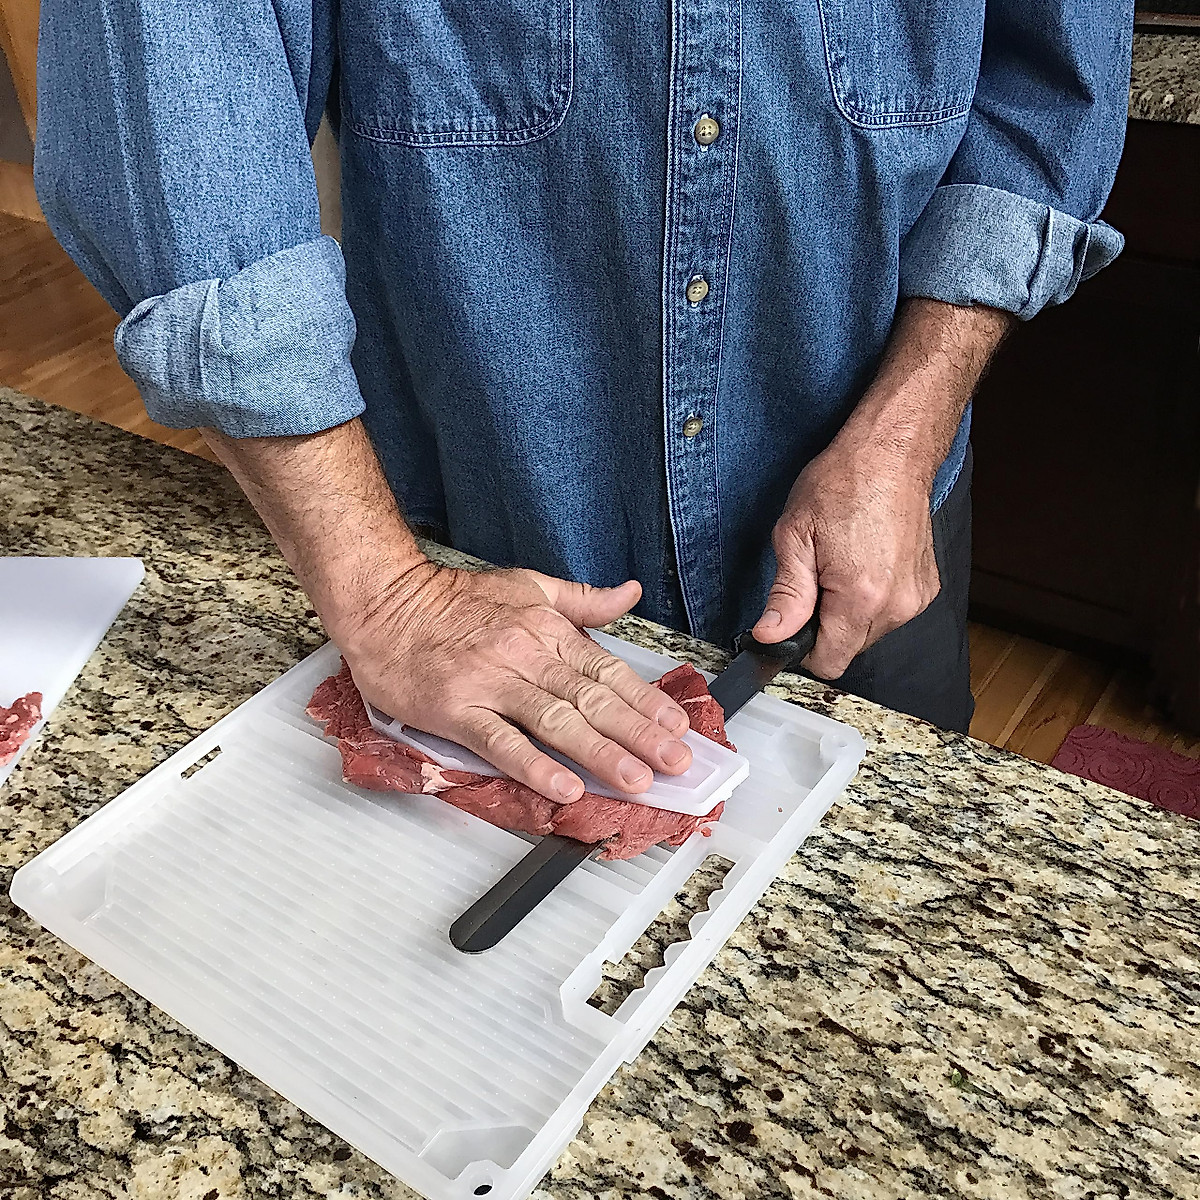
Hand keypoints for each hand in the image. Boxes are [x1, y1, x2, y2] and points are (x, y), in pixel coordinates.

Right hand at [336, 561, 692, 802]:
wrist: (385, 603)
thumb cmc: (452, 601)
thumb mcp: (527, 585)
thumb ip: (582, 599)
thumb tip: (628, 593)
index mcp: (546, 630)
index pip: (607, 671)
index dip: (645, 702)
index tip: (677, 727)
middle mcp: (525, 655)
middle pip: (591, 700)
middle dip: (639, 734)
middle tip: (674, 763)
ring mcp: (491, 684)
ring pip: (556, 722)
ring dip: (600, 753)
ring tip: (635, 780)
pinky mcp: (457, 710)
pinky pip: (502, 742)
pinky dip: (535, 766)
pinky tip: (564, 786)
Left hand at [751, 435, 939, 678]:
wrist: (891, 452)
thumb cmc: (843, 483)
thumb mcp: (795, 536)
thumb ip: (785, 594)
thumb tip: (769, 636)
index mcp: (861, 598)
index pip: (829, 662)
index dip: (804, 649)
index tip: (792, 625)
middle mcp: (896, 606)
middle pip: (849, 648)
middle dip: (825, 626)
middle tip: (816, 577)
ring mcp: (916, 598)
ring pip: (869, 632)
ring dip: (849, 612)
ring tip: (841, 565)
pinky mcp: (926, 587)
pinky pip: (890, 612)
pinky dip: (872, 598)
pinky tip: (864, 562)